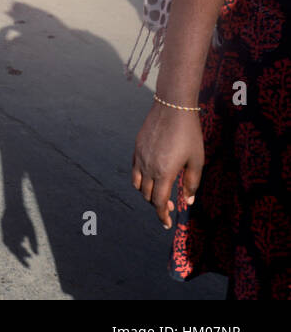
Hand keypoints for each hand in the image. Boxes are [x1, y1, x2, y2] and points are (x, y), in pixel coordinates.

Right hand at [131, 101, 204, 228]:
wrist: (172, 108)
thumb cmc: (189, 135)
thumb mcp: (197, 161)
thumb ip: (192, 183)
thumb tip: (188, 201)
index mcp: (164, 172)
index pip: (159, 202)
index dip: (163, 216)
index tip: (167, 224)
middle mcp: (148, 167)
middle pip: (147, 195)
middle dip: (158, 205)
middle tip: (171, 205)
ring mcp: (140, 157)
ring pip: (138, 184)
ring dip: (147, 193)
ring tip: (159, 191)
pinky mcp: (137, 148)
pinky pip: (134, 170)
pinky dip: (141, 179)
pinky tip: (152, 175)